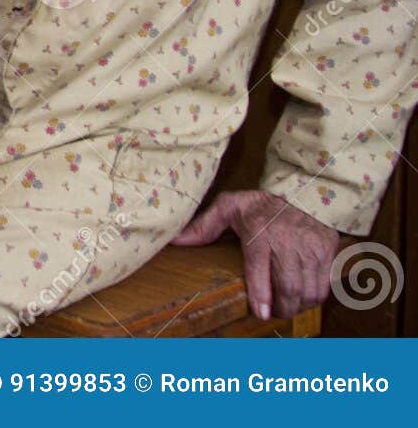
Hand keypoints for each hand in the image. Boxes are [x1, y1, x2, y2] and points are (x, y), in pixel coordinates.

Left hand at [171, 189, 341, 320]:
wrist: (302, 190)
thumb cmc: (261, 204)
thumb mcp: (229, 207)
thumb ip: (204, 226)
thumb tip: (175, 240)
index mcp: (259, 232)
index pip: (260, 270)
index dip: (261, 296)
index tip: (262, 314)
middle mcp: (288, 242)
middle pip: (289, 287)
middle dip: (282, 308)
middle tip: (274, 314)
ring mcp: (311, 247)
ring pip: (309, 290)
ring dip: (298, 306)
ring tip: (287, 307)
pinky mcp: (329, 251)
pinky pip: (324, 284)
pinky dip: (314, 297)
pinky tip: (303, 297)